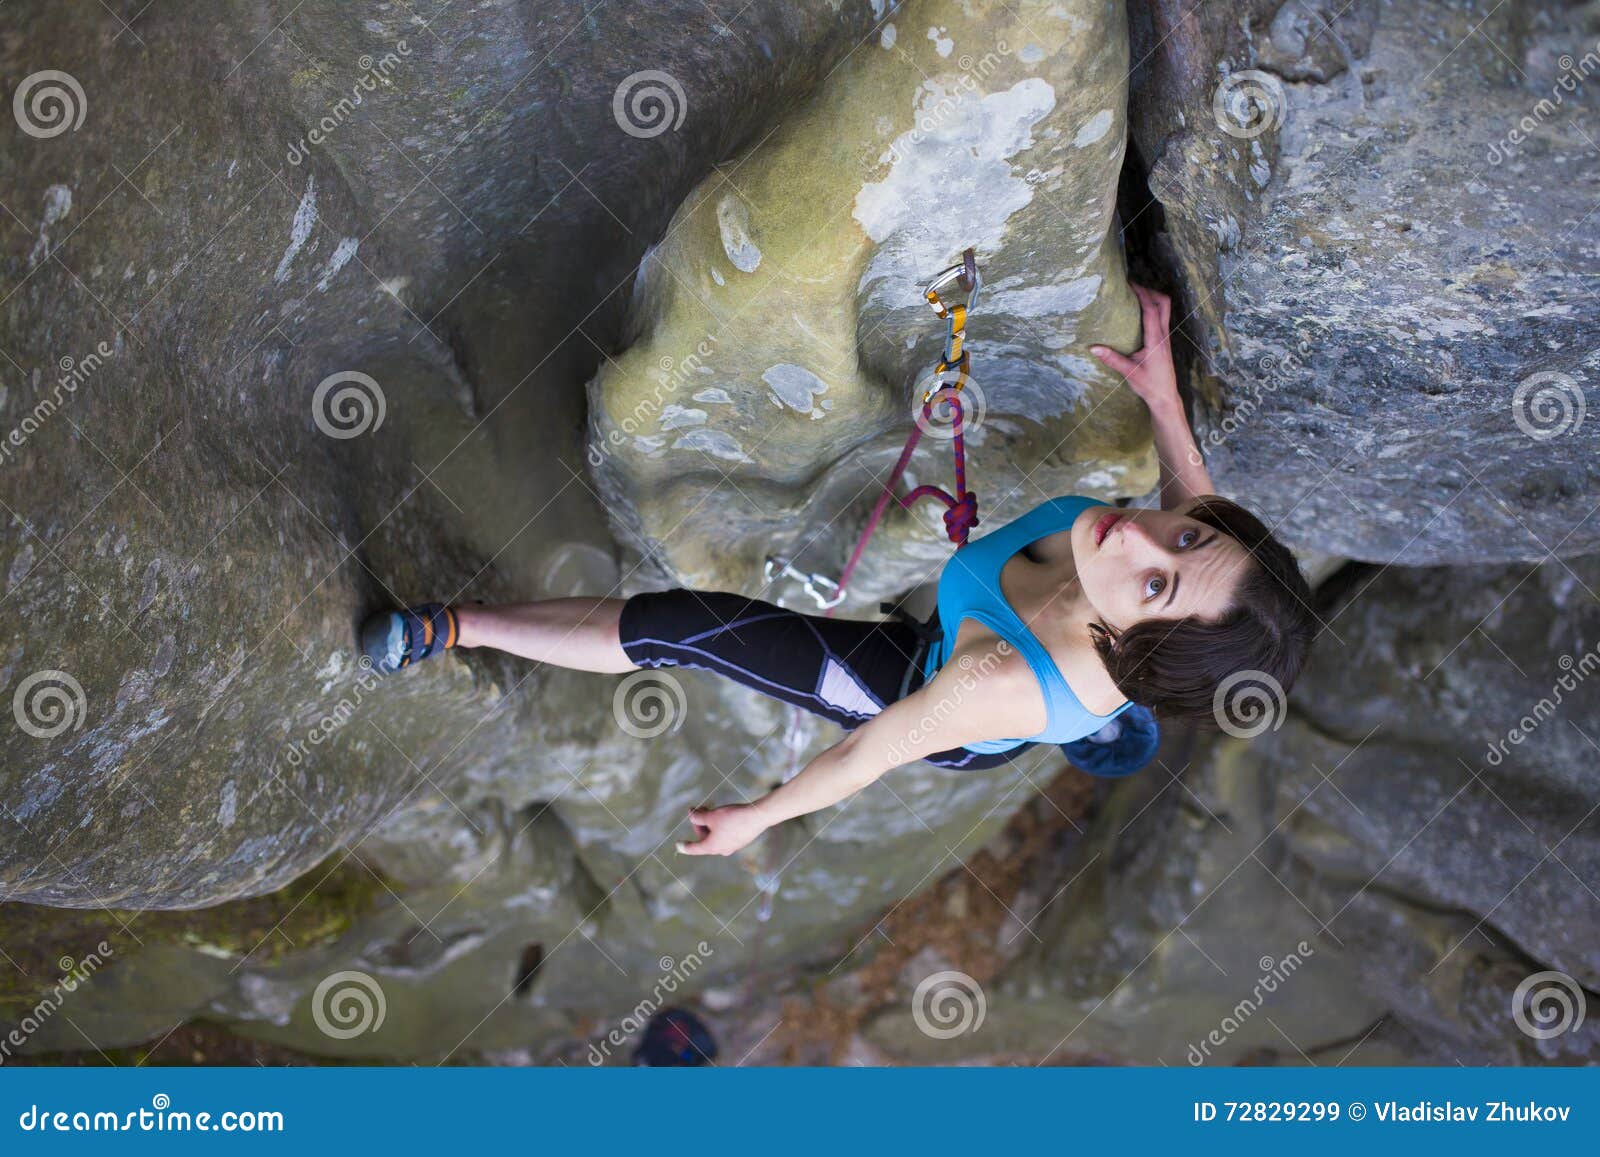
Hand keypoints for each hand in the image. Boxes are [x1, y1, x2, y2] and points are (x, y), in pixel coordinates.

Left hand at [676, 803, 769, 856]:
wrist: (757, 817)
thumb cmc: (732, 817)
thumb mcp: (711, 815)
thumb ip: (698, 817)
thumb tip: (691, 815)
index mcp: (712, 847)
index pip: (693, 848)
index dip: (684, 846)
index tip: (677, 845)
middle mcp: (721, 850)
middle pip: (704, 838)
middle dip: (700, 824)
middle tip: (698, 809)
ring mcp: (732, 846)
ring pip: (715, 835)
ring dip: (710, 823)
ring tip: (710, 809)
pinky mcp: (740, 841)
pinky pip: (725, 835)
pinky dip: (720, 826)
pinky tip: (722, 815)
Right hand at [1091, 284, 1179, 409]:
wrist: (1166, 397)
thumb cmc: (1149, 385)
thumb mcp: (1129, 372)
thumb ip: (1112, 359)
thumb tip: (1093, 348)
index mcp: (1156, 340)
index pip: (1151, 310)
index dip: (1142, 294)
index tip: (1131, 284)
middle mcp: (1163, 335)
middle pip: (1164, 303)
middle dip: (1150, 291)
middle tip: (1133, 288)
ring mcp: (1166, 338)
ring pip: (1164, 310)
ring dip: (1152, 299)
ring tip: (1135, 296)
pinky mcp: (1164, 342)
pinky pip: (1161, 318)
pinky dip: (1152, 309)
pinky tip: (1139, 314)